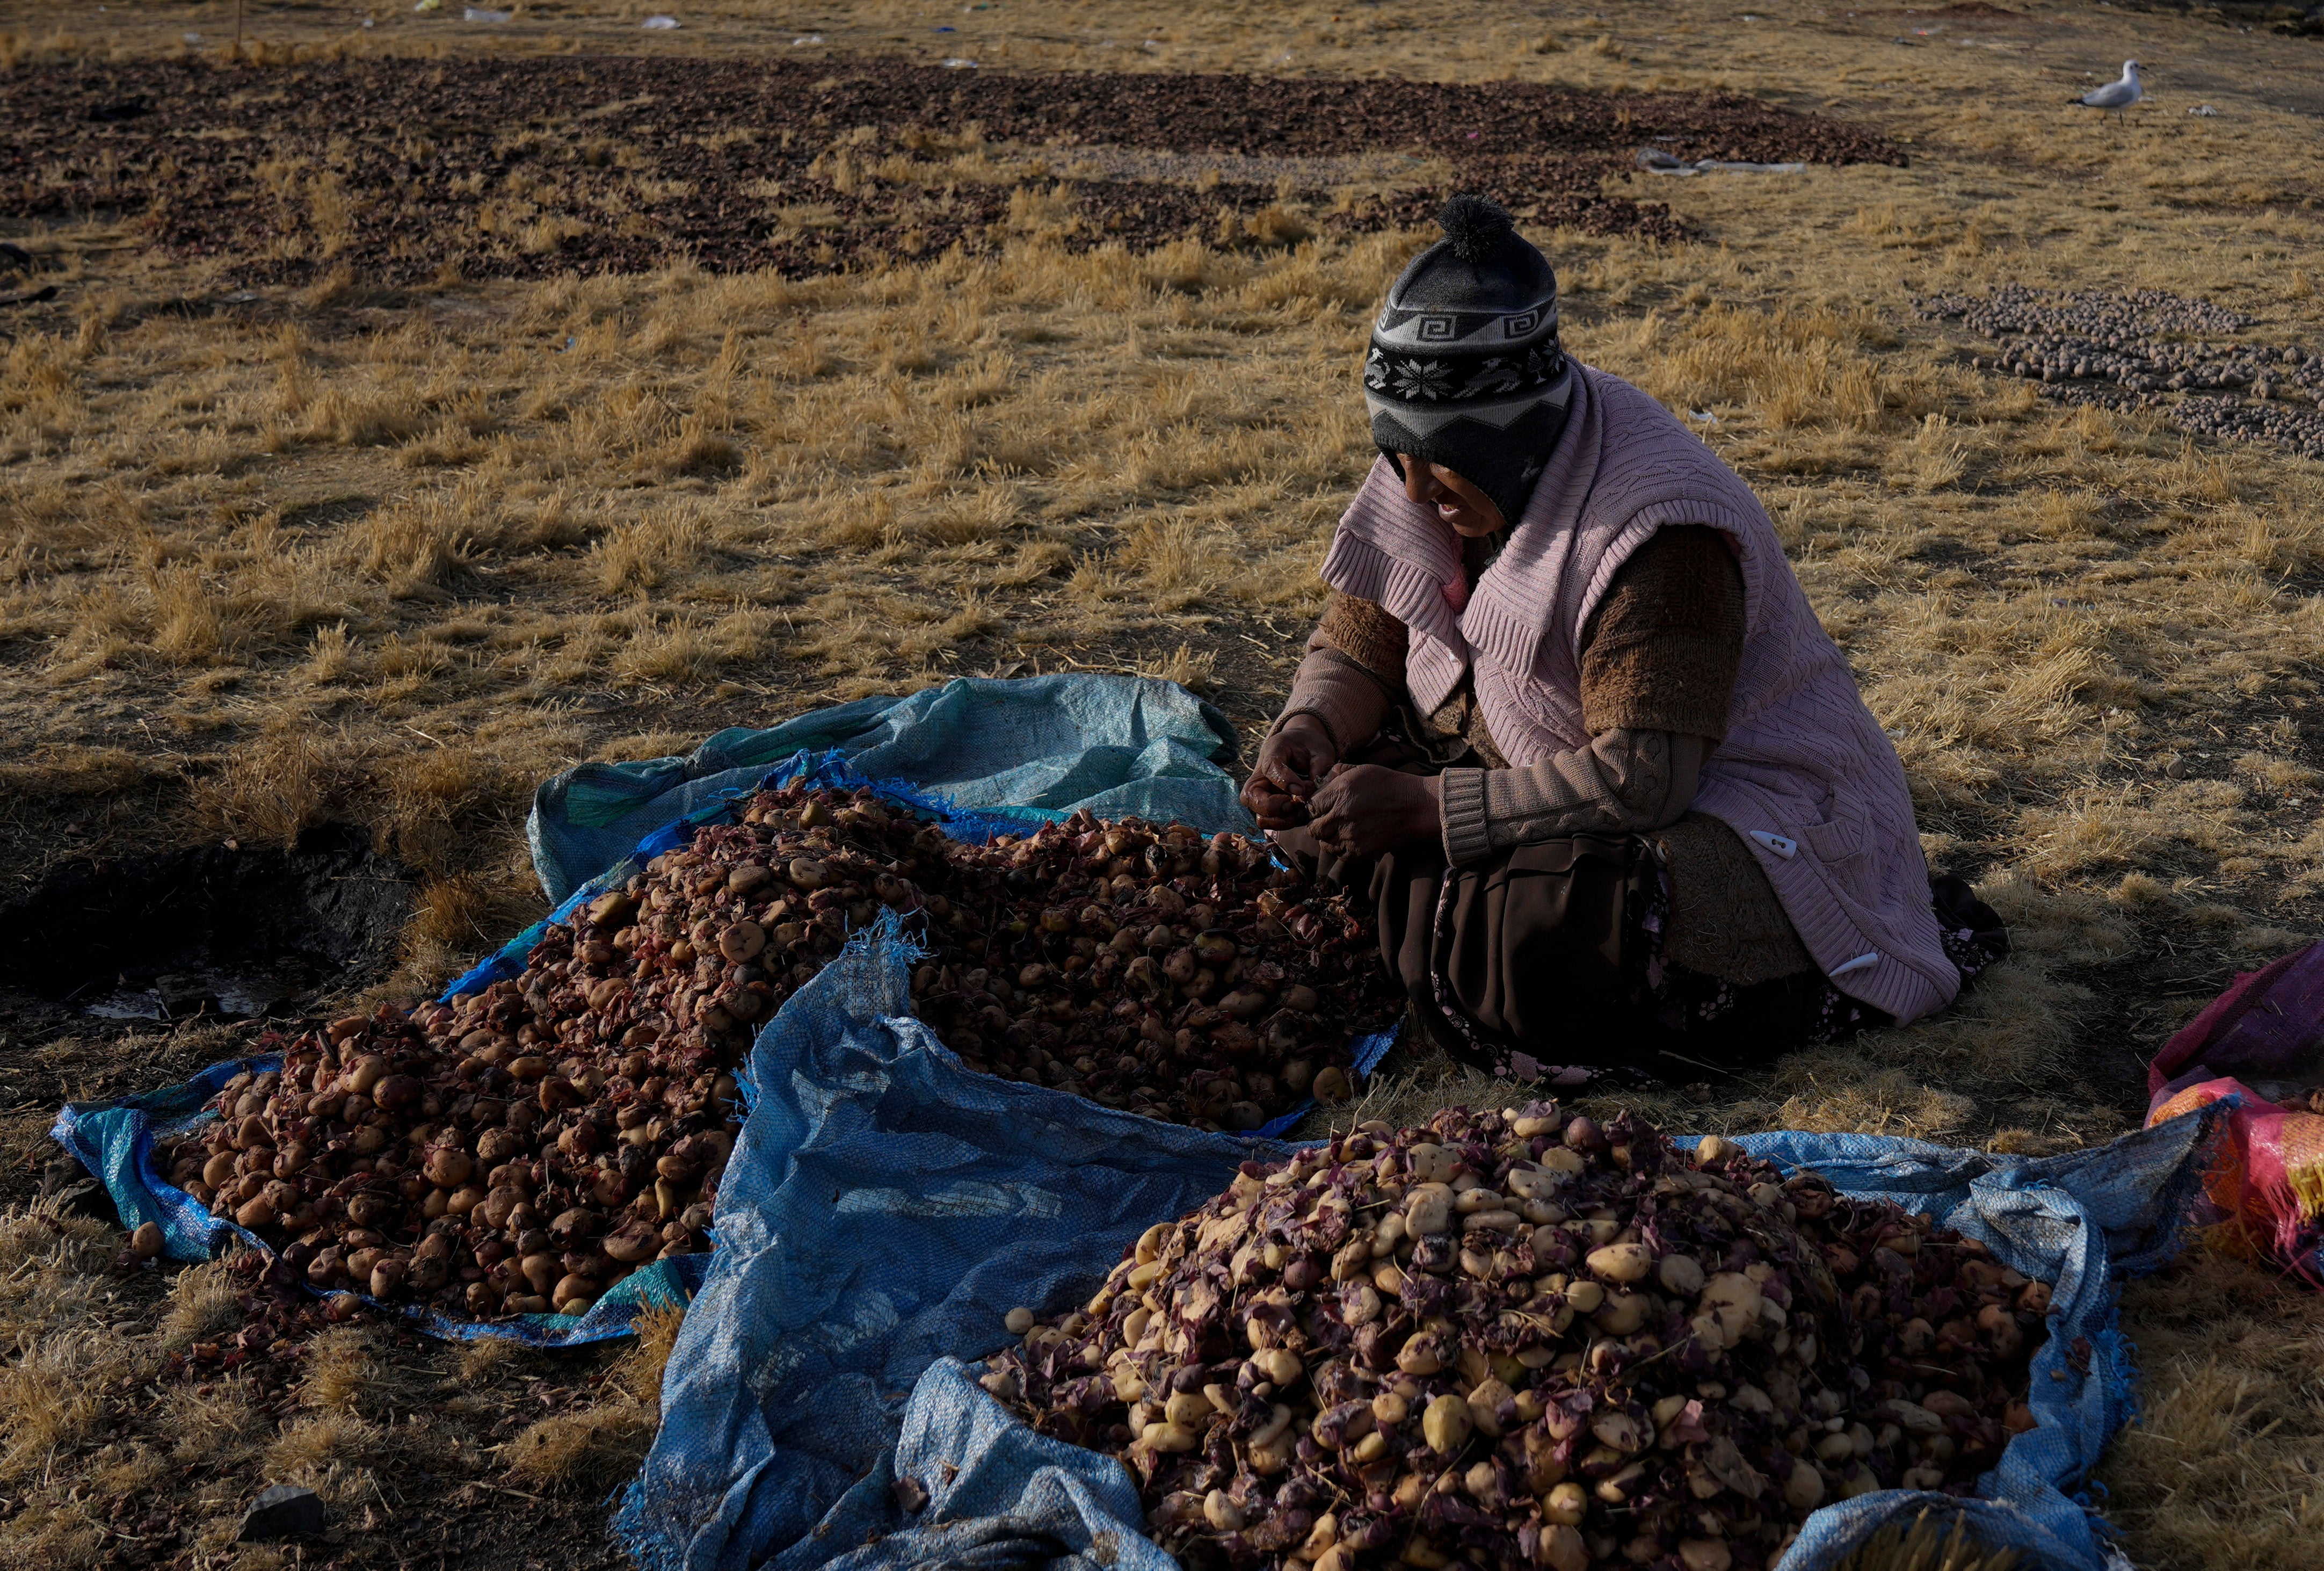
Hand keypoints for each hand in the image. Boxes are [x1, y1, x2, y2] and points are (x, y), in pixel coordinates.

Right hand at [1243, 715, 1338, 829]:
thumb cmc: (1311, 748)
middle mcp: (1261, 776)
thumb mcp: (1320, 751)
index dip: (1284, 781)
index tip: (1301, 789)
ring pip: (1260, 817)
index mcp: (1272, 753)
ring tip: (1301, 809)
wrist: (1304, 747)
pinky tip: (1301, 813)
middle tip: (1297, 803)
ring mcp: (1263, 794)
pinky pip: (1271, 823)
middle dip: (1274, 806)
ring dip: (1281, 819)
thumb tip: (1311, 794)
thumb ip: (1319, 768)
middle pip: (1251, 798)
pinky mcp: (1271, 808)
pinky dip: (1286, 823)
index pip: (1269, 768)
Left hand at [1307, 765, 1440, 858]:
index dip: (1314, 808)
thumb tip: (1322, 779)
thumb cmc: (1389, 785)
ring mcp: (1350, 835)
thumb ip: (1337, 773)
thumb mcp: (1361, 770)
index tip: (1322, 808)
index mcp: (1340, 792)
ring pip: (1324, 844)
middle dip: (1318, 824)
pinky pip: (1339, 854)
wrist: (1414, 806)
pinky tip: (1350, 838)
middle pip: (1313, 828)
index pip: (1310, 806)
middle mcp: (1341, 815)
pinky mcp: (1360, 851)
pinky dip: (1341, 848)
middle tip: (1327, 821)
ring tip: (1339, 830)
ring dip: (1328, 838)